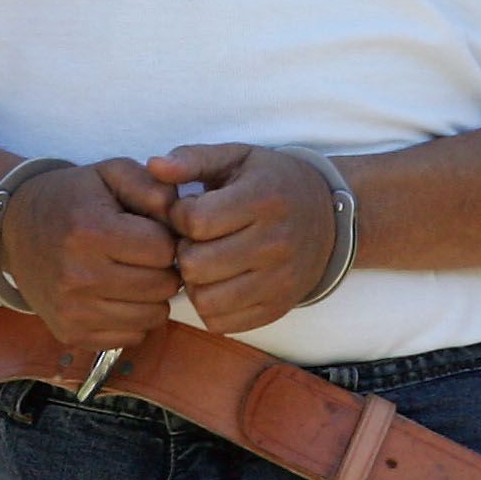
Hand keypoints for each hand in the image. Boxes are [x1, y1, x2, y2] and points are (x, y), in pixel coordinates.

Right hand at [0, 159, 181, 350]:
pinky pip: (131, 337)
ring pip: (152, 317)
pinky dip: (133, 319)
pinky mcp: (70, 333)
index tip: (152, 232)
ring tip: (133, 274)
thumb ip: (151, 185)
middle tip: (146, 256)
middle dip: (164, 269)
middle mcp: (79, 276)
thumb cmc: (72, 198)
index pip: (163, 249)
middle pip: (162, 286)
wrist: (14, 229)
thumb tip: (181, 214)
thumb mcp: (110, 173)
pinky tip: (118, 296)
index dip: (167, 238)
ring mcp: (72, 310)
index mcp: (91, 231)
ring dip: (152, 296)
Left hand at [152, 145, 337, 336]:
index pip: (196, 221)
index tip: (188, 210)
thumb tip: (153, 166)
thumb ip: (193, 158)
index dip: (178, 216)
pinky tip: (216, 283)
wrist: (327, 219)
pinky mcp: (277, 307)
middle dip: (183, 251)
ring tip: (203, 261)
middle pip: (196, 264)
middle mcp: (276, 242)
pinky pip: (222, 322)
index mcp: (263, 198)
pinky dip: (210, 306)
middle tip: (193, 240)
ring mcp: (279, 280)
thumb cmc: (272, 183)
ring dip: (194, 283)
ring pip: (205, 299)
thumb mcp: (237, 157)